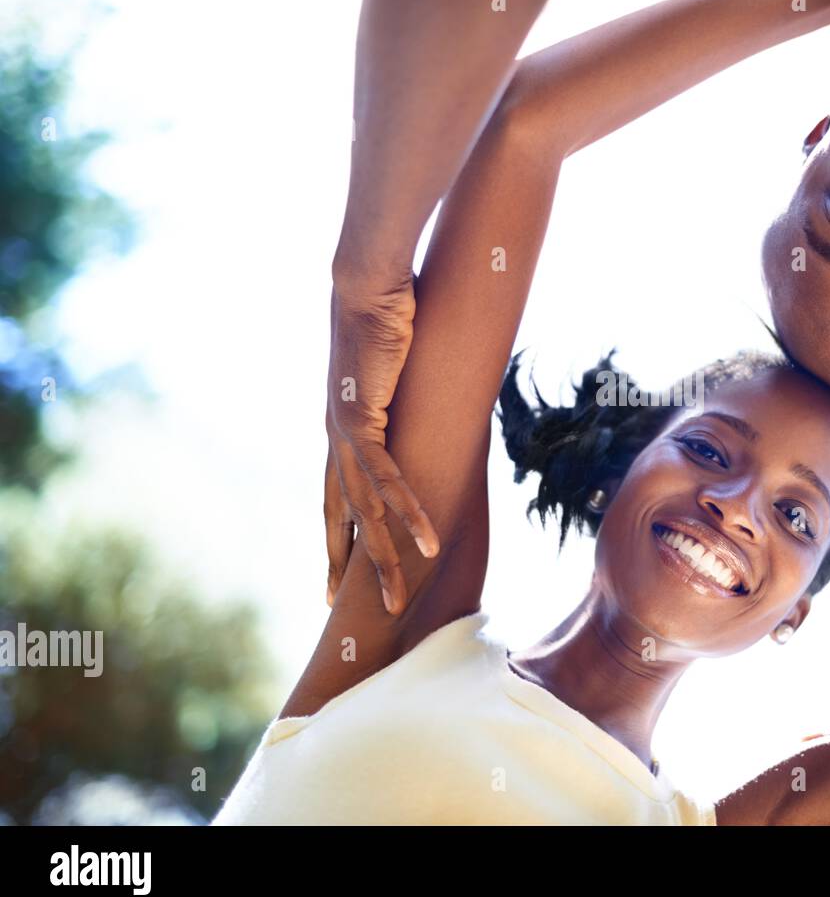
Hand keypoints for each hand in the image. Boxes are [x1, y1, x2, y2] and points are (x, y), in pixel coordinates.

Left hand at [325, 270, 438, 614]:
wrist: (367, 284)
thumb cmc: (386, 316)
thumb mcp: (396, 369)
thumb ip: (404, 392)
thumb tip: (424, 393)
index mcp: (342, 432)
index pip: (336, 497)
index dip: (336, 539)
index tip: (333, 578)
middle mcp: (338, 441)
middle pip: (341, 518)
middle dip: (345, 568)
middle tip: (339, 611)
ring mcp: (348, 435)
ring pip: (365, 513)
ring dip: (385, 559)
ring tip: (398, 599)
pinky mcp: (366, 424)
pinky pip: (391, 483)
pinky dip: (410, 515)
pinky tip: (429, 544)